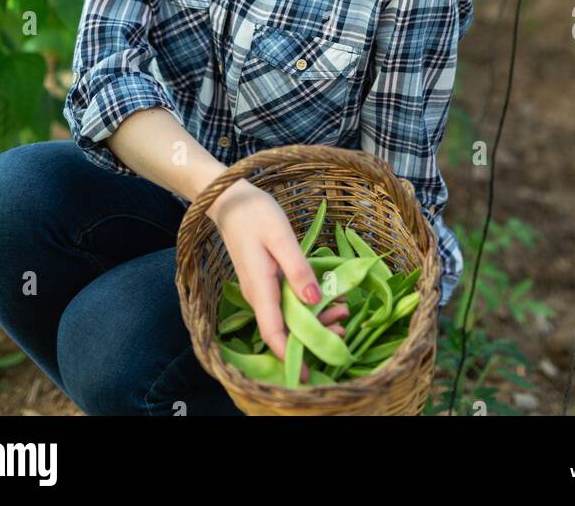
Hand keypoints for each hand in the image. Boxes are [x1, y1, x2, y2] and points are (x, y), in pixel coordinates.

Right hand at [210, 178, 348, 381]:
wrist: (230, 200)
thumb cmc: (255, 214)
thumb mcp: (281, 236)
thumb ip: (298, 269)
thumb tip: (315, 301)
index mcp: (260, 287)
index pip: (274, 332)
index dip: (291, 355)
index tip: (309, 374)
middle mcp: (258, 295)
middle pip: (285, 327)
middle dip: (314, 334)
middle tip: (344, 327)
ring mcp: (261, 289)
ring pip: (288, 314)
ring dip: (315, 317)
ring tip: (343, 310)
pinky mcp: (266, 281)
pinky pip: (287, 300)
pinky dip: (307, 302)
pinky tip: (327, 295)